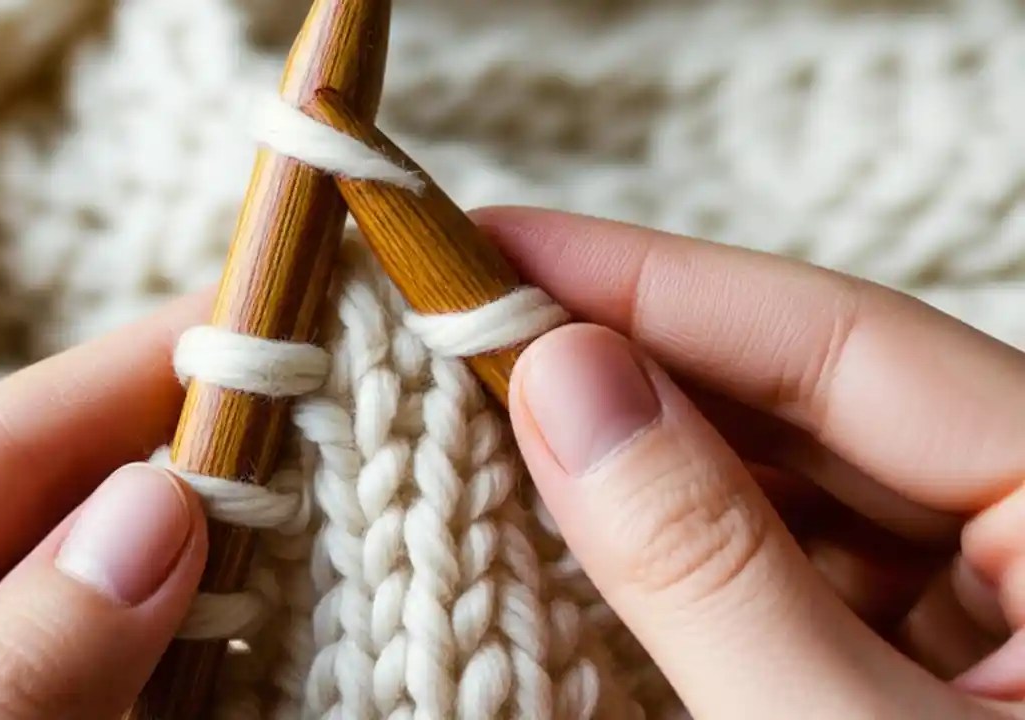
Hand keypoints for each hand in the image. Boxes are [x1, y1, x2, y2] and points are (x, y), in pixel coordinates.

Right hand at [489, 207, 1024, 718]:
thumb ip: (713, 566)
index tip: (499, 244)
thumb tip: (565, 380)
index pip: (852, 341)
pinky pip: (811, 560)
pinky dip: (701, 545)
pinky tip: (606, 521)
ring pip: (806, 480)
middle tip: (476, 321)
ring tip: (511, 414)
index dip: (655, 284)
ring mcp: (1007, 594)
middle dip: (641, 365)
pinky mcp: (954, 657)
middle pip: (822, 399)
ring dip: (657, 456)